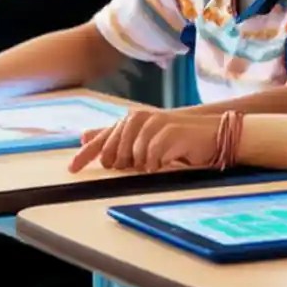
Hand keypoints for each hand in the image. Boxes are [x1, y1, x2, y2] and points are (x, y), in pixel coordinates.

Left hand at [69, 110, 219, 172]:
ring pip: (135, 154)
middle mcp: (142, 118)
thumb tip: (85, 135)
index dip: (86, 153)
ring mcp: (157, 124)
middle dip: (120, 163)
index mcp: (133, 119)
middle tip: (131, 166)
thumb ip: (116, 136)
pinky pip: (153, 156)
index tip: (72, 169)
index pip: (104, 137)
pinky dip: (156, 164)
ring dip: (142, 164)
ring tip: (155, 163)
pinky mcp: (171, 133)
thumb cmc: (178, 139)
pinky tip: (165, 163)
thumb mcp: (145, 138)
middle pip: (116, 149)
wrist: (214, 135)